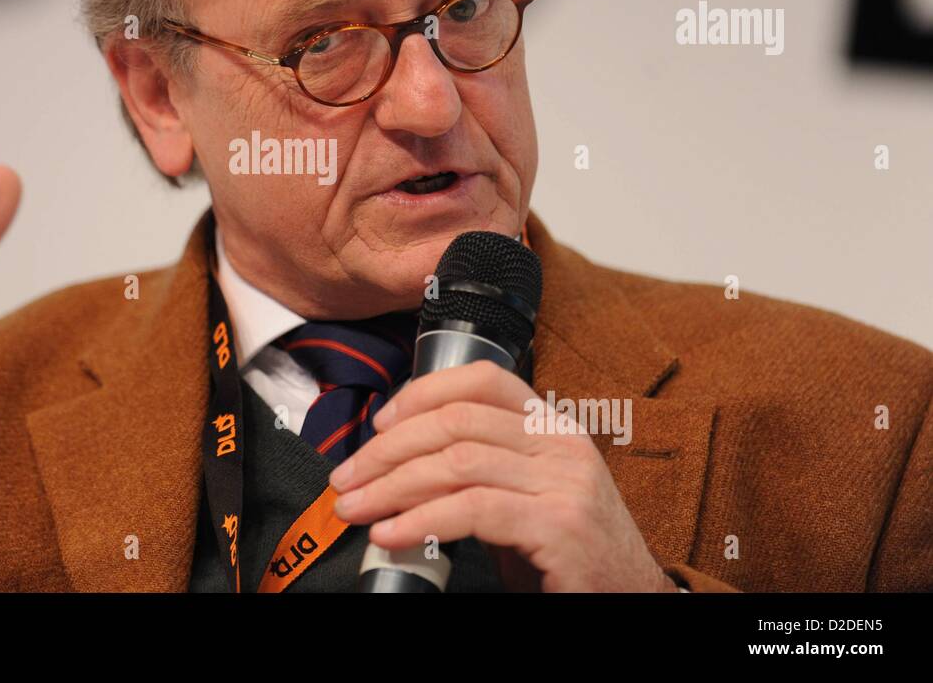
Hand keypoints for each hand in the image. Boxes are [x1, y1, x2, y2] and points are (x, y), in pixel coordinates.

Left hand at [328, 360, 676, 591]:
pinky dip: (420, 521)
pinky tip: (390, 535)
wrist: (631, 599)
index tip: (379, 424)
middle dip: (387, 449)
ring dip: (392, 485)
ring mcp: (565, 483)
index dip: (422, 392)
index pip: (482, 378)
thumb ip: (479, 469)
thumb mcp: (525, 495)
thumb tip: (396, 462)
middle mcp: (562, 444)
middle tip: (347, 478)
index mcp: (552, 426)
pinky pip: (473, 510)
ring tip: (356, 508)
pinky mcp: (560, 527)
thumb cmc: (567, 553)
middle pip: (456, 421)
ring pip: (457, 462)